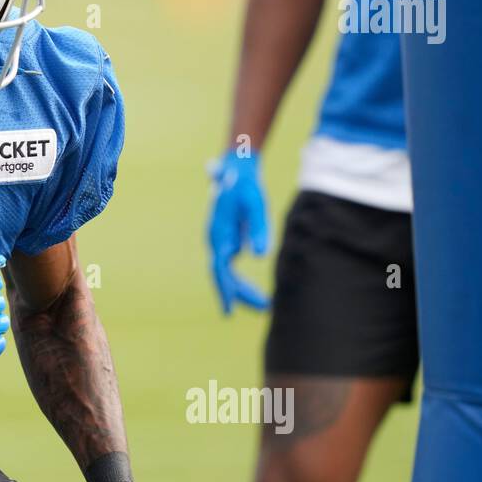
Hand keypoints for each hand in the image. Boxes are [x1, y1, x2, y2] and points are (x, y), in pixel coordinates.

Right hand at [206, 148, 270, 314]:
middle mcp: (216, 241)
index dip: (225, 290)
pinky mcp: (228, 240)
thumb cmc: (246, 186)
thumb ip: (258, 229)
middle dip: (240, 295)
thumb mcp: (256, 205)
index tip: (230, 312)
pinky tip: (254, 293)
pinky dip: (240, 282)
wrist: (235, 169)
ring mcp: (220, 241)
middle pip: (224, 276)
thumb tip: (259, 256)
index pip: (220, 269)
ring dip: (241, 291)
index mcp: (218, 234)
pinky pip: (231, 268)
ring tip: (263, 306)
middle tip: (265, 309)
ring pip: (227, 274)